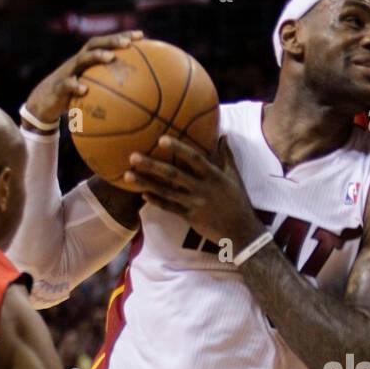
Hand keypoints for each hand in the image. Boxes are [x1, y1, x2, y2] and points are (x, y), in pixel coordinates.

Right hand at [23, 31, 143, 127]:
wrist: (45, 103)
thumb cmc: (74, 96)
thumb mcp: (93, 90)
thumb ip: (110, 88)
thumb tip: (139, 99)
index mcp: (87, 60)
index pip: (106, 43)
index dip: (121, 37)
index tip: (141, 35)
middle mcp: (78, 61)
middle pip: (94, 44)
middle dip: (111, 41)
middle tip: (128, 43)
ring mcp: (67, 72)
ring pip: (81, 59)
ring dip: (96, 56)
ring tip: (111, 58)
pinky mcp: (58, 87)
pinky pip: (66, 85)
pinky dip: (75, 85)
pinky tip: (84, 89)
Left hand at [128, 135, 264, 253]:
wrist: (241, 232)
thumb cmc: (239, 202)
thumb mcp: (235, 177)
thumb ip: (227, 156)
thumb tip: (223, 136)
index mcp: (213, 176)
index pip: (194, 158)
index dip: (178, 148)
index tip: (161, 139)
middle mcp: (201, 189)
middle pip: (173, 175)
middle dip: (152, 165)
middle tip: (133, 156)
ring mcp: (194, 204)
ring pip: (166, 192)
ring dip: (146, 183)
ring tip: (128, 175)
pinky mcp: (190, 217)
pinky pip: (170, 208)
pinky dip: (156, 201)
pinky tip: (143, 194)